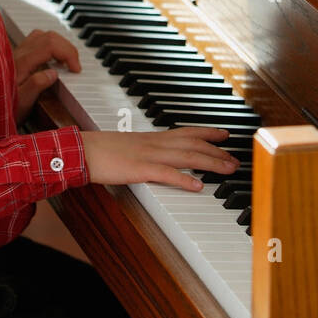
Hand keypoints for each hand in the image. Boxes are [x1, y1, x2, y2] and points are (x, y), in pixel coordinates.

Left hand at [13, 29, 80, 122]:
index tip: (76, 69)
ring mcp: (16, 53)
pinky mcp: (15, 56)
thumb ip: (36, 86)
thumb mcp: (21, 103)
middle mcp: (18, 54)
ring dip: (58, 44)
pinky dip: (49, 45)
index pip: (50, 44)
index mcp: (21, 63)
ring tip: (66, 61)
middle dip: (67, 48)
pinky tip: (51, 59)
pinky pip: (35, 41)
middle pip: (49, 36)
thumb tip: (53, 73)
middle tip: (74, 66)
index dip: (68, 53)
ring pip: (42, 35)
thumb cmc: (1, 109)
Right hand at [80, 126, 238, 191]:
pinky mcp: (140, 169)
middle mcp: (155, 143)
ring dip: (211, 162)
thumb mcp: (128, 147)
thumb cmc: (101, 151)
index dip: (208, 132)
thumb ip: (144, 151)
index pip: (186, 132)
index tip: (225, 134)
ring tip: (228, 169)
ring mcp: (148, 155)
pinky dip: (184, 179)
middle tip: (235, 158)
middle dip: (217, 151)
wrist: (82, 151)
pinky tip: (198, 186)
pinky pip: (166, 174)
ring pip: (187, 156)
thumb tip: (155, 158)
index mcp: (152, 138)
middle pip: (193, 144)